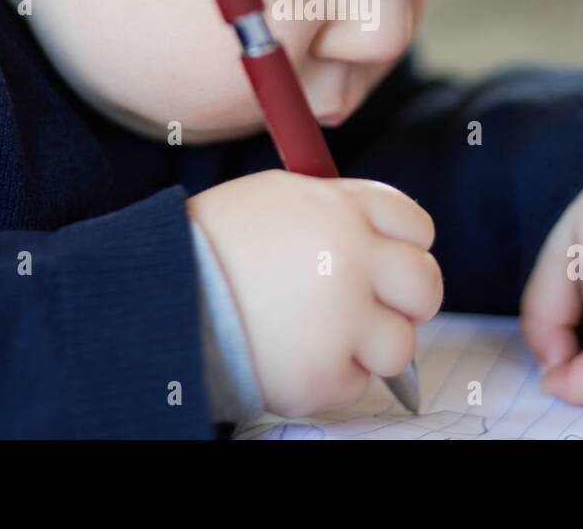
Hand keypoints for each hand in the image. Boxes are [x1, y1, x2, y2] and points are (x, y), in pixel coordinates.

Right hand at [186, 170, 442, 418]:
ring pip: (401, 345)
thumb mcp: (276, 198)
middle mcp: (351, 260)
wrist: (158, 296)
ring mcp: (341, 320)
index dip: (407, 246)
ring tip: (323, 336)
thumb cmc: (213, 244)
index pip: (415, 225)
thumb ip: (336, 209)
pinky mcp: (322, 374)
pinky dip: (331, 377)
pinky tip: (292, 356)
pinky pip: (356, 384)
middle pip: (424, 285)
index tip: (391, 261)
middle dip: (408, 300)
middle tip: (378, 309)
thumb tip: (383, 238)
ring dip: (370, 346)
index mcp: (341, 209)